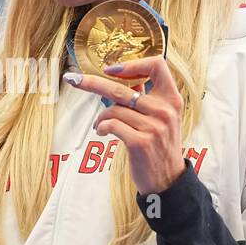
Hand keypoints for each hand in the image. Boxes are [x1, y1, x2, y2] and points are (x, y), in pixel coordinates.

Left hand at [62, 56, 184, 195]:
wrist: (168, 180)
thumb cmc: (160, 146)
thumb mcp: (162, 118)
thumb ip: (146, 97)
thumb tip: (120, 77)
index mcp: (172, 99)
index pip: (157, 65)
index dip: (132, 64)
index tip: (112, 70)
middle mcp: (164, 110)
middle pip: (122, 87)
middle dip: (92, 83)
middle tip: (73, 79)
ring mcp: (153, 127)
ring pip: (113, 109)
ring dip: (101, 117)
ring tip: (100, 125)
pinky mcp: (140, 142)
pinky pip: (111, 125)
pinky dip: (102, 127)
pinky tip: (103, 132)